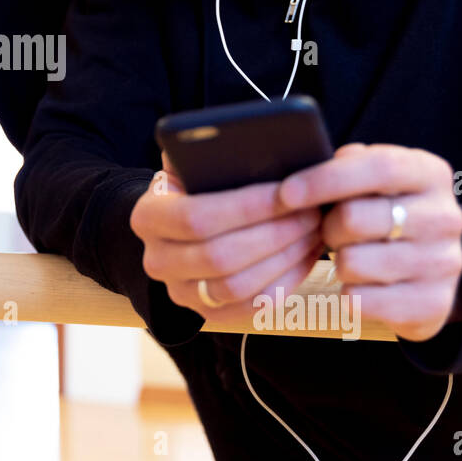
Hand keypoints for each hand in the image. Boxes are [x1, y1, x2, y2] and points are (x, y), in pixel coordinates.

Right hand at [129, 151, 326, 323]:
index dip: (246, 206)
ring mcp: (182, 293)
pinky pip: (253, 307)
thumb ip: (211, 154)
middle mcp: (156, 261)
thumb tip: (251, 145)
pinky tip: (307, 253)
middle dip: (274, 233)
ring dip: (285, 258)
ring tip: (314, 230)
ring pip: (239, 286)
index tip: (289, 191)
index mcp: (147, 217)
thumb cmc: (199, 184)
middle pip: (220, 256)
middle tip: (312, 211)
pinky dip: (287, 280)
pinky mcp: (209, 315)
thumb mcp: (194, 163)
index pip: (195, 216)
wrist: (182, 227)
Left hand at [277, 142, 461, 342]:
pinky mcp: (434, 305)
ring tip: (349, 256)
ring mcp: (444, 263)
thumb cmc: (385, 211)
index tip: (287, 193)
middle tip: (329, 231)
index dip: (326, 178)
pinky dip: (347, 293)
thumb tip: (304, 176)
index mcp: (431, 174)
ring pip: (352, 263)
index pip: (379, 167)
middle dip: (326, 226)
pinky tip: (360, 284)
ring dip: (337, 262)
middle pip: (355, 218)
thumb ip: (347, 166)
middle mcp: (445, 217)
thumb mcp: (375, 179)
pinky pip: (360, 300)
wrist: (432, 267)